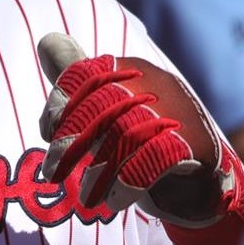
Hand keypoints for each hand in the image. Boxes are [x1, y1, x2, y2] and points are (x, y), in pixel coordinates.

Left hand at [36, 33, 243, 244]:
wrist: (198, 186)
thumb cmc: (142, 144)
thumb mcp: (108, 111)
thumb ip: (78, 82)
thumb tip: (45, 43)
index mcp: (133, 70)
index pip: (86, 74)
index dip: (60, 103)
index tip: (46, 132)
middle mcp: (156, 85)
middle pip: (101, 105)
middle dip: (70, 139)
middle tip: (52, 170)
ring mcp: (177, 114)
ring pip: (123, 134)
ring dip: (96, 171)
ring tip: (83, 196)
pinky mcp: (193, 146)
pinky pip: (150, 162)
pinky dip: (126, 185)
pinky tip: (113, 202)